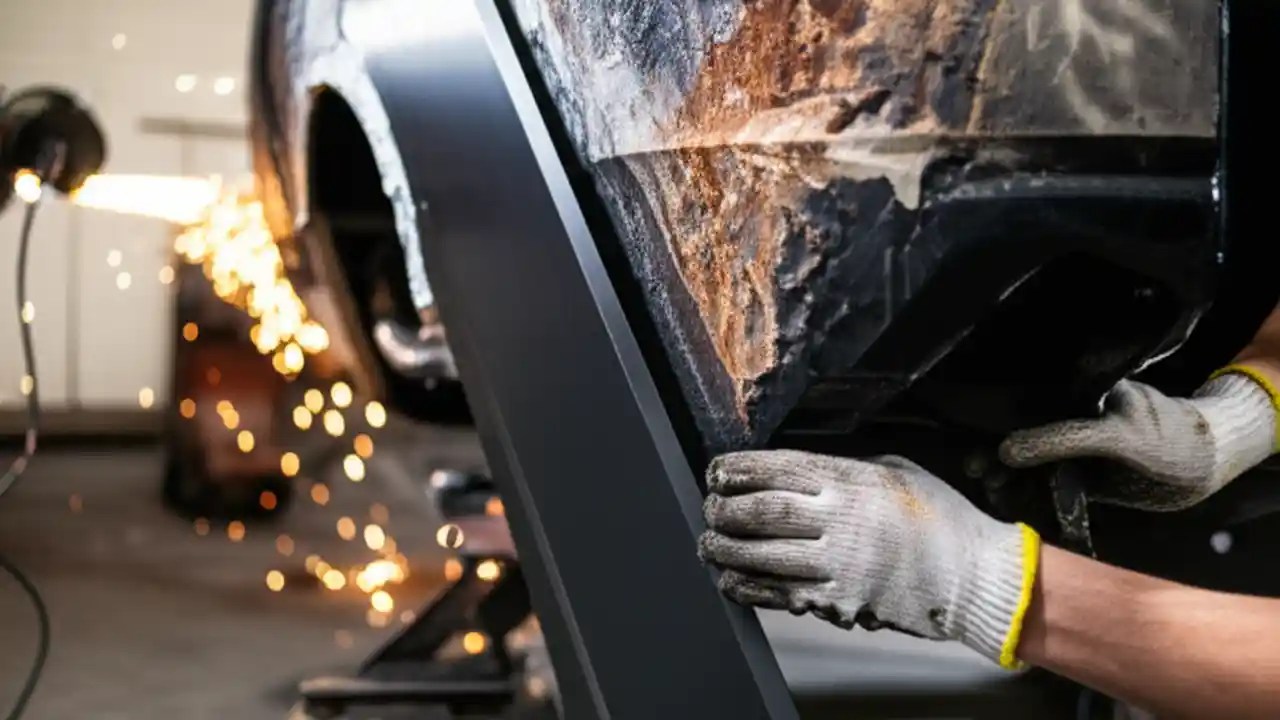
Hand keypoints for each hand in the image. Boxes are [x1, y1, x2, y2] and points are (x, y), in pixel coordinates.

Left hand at [698, 450, 1039, 668]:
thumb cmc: (940, 518)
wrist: (973, 576)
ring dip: (727, 549)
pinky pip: (782, 593)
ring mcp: (838, 563)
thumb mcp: (896, 470)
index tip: (717, 472)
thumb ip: (847, 469)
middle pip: (762, 511)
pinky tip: (731, 580)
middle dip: (724, 509)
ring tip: (709, 543)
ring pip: (763, 554)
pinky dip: (750, 587)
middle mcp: (839, 519)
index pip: (778, 469)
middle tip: (709, 508)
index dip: (738, 470)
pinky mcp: (840, 600)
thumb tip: (801, 469)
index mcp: (851, 481)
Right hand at [999, 371, 1277, 510]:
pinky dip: (1027, 494)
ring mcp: (1076, 450)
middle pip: (1022, 435)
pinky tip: (1007, 501)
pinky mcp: (1083, 478)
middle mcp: (1071, 420)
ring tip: (989, 488)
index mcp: (1077, 396)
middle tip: (975, 471)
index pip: (1026, 406)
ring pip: (1031, 462)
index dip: (996, 423)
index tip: (977, 443)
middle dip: (996, 453)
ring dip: (1008, 476)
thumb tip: (1004, 450)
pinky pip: (1047, 485)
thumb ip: (1062, 440)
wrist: (1207, 469)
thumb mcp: (1115, 436)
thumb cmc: (1168, 439)